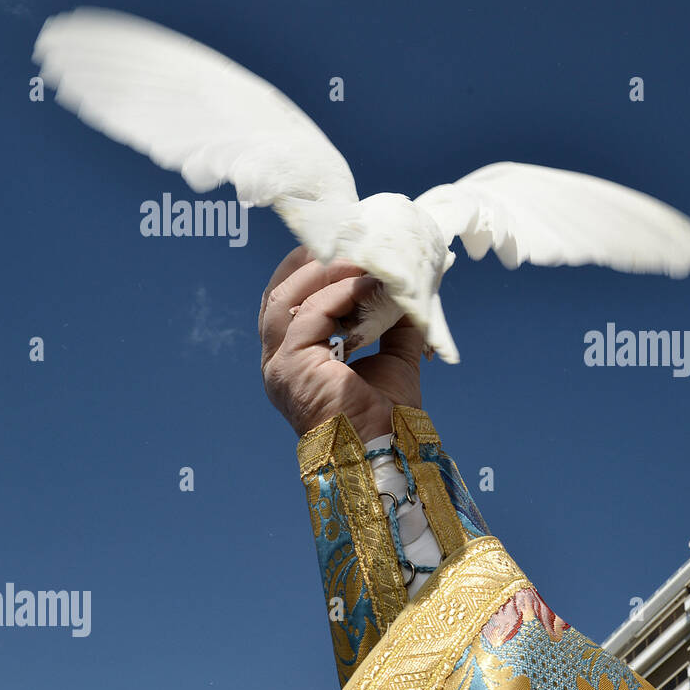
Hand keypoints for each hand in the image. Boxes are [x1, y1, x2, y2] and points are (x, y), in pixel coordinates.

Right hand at [259, 246, 424, 440]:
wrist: (385, 450)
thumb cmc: (386, 414)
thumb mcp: (393, 357)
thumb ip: (394, 323)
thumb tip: (411, 290)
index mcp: (296, 360)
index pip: (288, 305)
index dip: (309, 273)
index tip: (338, 247)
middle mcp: (279, 361)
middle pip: (279, 296)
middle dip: (309, 264)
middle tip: (344, 240)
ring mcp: (279, 364)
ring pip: (285, 299)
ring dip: (322, 273)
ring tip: (356, 255)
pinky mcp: (290, 365)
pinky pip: (309, 315)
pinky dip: (338, 294)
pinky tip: (366, 283)